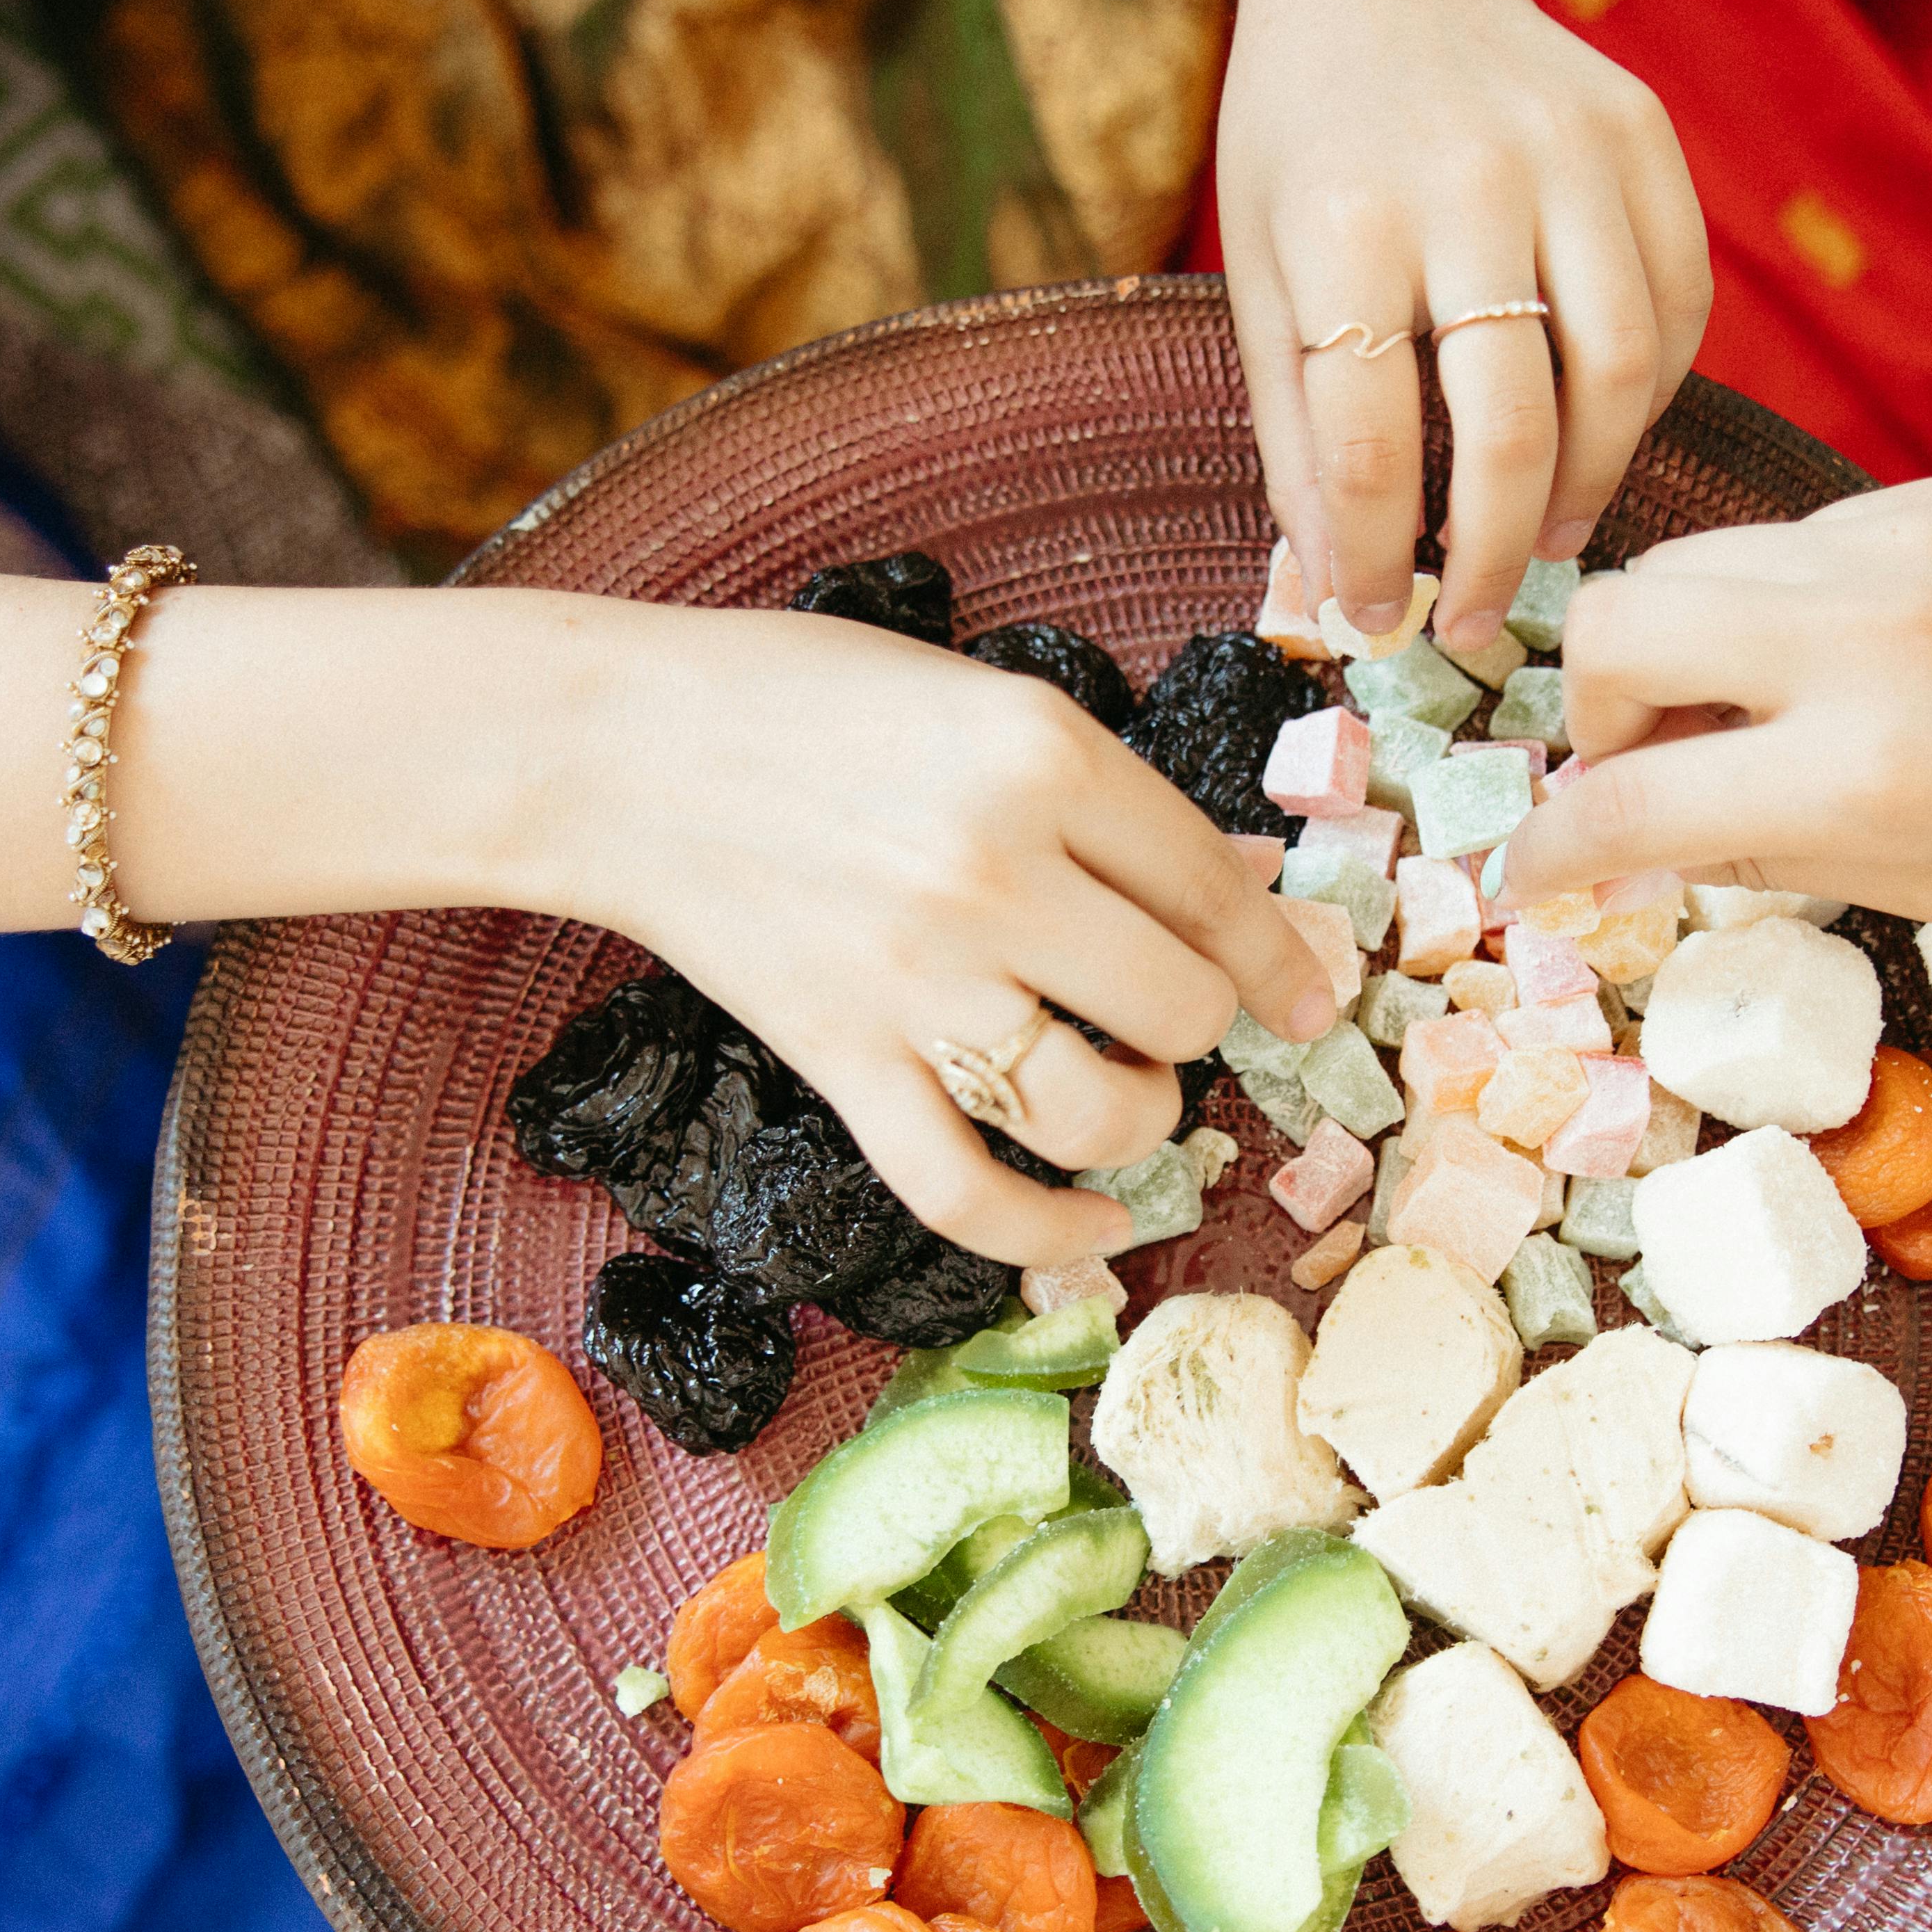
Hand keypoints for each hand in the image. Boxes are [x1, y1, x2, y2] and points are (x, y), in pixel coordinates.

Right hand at [501, 603, 1341, 1264]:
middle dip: (1199, 1030)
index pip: (1214, 887)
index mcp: (1044, 757)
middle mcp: (995, 875)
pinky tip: (1090, 1229)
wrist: (622, 750)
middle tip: (1171, 1018)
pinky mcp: (842, 1061)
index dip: (1280, 958)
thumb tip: (1233, 892)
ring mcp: (917, 983)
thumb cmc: (802, 700)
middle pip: (1178, 1010)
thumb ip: (1104, 794)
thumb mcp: (982, 698)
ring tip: (1128, 1096)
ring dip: (1142, 1125)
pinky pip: (967, 1193)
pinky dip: (1047, 1234)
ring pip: (1097, 1114)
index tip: (1309, 997)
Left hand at [1216, 0, 1709, 657]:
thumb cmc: (1305, 139)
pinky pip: (1677, 304)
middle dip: (1499, 553)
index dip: (1379, 557)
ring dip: (1590, 482)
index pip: (1371, 440)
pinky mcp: (1641, 136)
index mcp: (1341, 224)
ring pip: (1621, 373)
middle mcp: (1464, 184)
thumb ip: (1298, 435)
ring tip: (1552, 534)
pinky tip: (1600, 429)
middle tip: (1481, 621)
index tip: (1382, 623)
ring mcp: (1568, 151)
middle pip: (1512, 424)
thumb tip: (1336, 589)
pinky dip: (1649, 393)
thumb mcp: (1260, 276)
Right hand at [1503, 474, 1931, 932]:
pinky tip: (1859, 660)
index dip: (1548, 853)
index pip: (1623, 802)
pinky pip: (1802, 538)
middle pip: (1611, 627)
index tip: (1531, 874)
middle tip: (1645, 768)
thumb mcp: (1930, 888)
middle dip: (1591, 713)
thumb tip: (1635, 830)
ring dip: (1679, 645)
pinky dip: (1790, 604)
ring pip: (1696, 564)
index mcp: (1864, 774)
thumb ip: (1765, 850)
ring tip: (1745, 715)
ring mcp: (1908, 544)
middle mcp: (1868, 640)